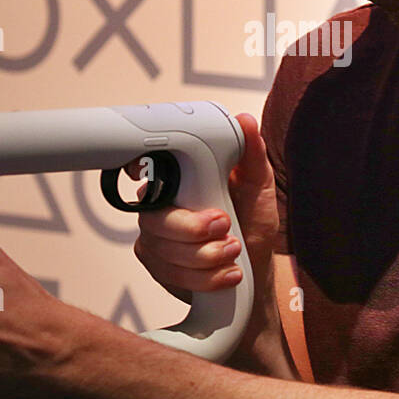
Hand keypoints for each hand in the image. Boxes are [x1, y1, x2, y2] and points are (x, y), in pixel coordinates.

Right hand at [129, 112, 280, 303]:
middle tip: (224, 224)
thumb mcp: (258, 184)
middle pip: (155, 218)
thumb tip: (245, 121)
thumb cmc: (252, 221)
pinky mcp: (160, 268)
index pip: (143, 167)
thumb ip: (251, 154)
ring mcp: (156, 239)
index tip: (158, 179)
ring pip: (163, 249)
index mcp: (178, 179)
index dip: (139, 170)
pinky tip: (226, 272)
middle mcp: (161, 207)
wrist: (256, 264)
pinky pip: (172, 275)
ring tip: (233, 249)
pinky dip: (205, 277)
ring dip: (206, 255)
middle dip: (192, 228)